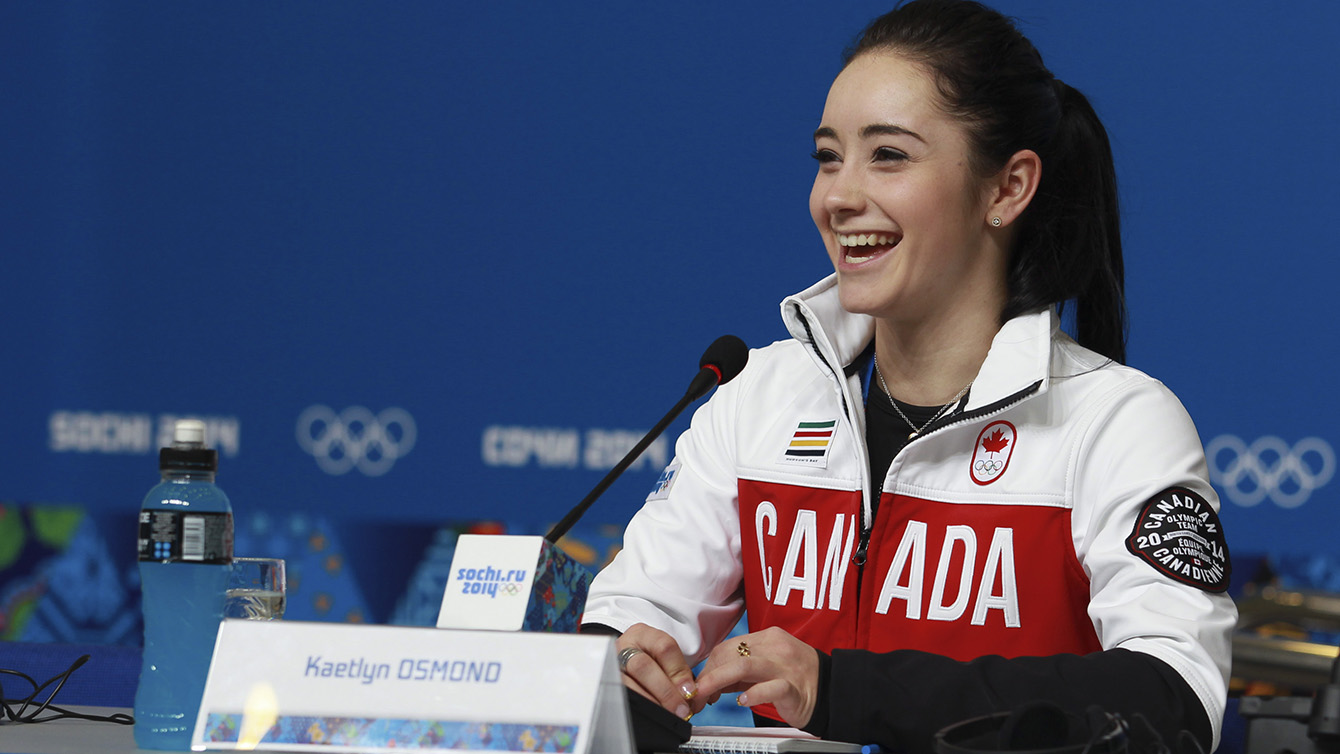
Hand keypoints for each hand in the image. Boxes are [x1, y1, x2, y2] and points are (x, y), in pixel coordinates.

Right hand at [616, 623, 698, 719]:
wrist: (634, 664)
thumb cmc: (656, 663)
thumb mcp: (671, 660)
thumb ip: (684, 674)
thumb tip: (694, 694)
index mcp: (644, 635)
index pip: (663, 647)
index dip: (678, 670)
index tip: (689, 690)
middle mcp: (625, 647)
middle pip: (643, 666)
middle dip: (665, 691)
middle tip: (680, 707)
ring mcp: (613, 666)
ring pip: (628, 684)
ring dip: (652, 702)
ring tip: (667, 713)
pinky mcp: (609, 684)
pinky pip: (623, 697)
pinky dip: (640, 707)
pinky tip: (652, 713)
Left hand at [694, 626, 819, 727]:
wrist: (832, 690)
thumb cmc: (797, 679)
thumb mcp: (767, 667)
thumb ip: (741, 671)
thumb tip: (710, 681)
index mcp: (767, 638)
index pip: (727, 647)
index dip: (709, 666)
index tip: (700, 684)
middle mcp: (775, 647)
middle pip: (730, 654)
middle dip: (708, 675)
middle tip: (696, 695)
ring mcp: (785, 666)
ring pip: (744, 665)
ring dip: (718, 680)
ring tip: (705, 696)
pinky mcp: (794, 687)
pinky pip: (770, 687)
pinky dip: (753, 694)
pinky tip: (743, 701)